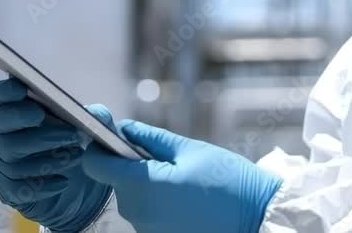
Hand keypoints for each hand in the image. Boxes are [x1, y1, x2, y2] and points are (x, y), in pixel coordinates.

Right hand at [0, 78, 112, 231]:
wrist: (78, 184)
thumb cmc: (75, 142)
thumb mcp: (90, 126)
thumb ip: (95, 115)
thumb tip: (94, 114)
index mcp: (14, 108)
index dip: (6, 90)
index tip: (24, 88)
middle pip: (2, 124)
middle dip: (35, 124)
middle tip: (70, 131)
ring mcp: (0, 162)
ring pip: (13, 158)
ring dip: (48, 157)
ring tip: (77, 155)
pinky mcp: (7, 189)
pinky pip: (18, 188)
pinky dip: (43, 185)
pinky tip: (64, 181)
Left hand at [81, 120, 282, 232]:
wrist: (257, 219)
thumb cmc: (228, 182)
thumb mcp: (190, 150)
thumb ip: (151, 138)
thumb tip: (123, 128)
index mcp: (142, 185)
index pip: (95, 164)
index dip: (98, 147)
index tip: (111, 138)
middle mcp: (137, 213)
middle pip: (117, 181)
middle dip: (134, 166)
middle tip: (168, 159)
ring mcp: (146, 231)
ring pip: (134, 198)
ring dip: (149, 186)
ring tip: (185, 181)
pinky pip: (148, 215)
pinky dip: (160, 204)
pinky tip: (187, 199)